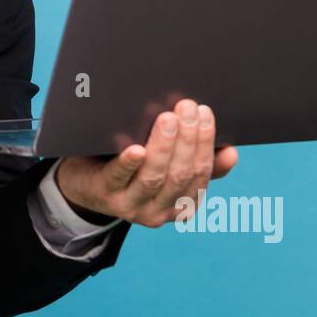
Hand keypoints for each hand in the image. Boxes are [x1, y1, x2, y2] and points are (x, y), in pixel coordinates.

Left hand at [54, 98, 239, 226]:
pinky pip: (119, 178)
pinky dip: (130, 163)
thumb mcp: (168, 169)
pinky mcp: (105, 193)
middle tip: (187, 106)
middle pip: (179, 175)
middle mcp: (159, 211)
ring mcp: (131, 205)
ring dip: (164, 146)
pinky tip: (136, 149)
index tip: (205, 113)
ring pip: (154, 177)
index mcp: (181, 204)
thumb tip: (232, 153)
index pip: (201, 173)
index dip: (205, 143)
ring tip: (168, 117)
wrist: (84, 184)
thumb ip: (199, 164)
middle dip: (187, 139)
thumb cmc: (134, 169)